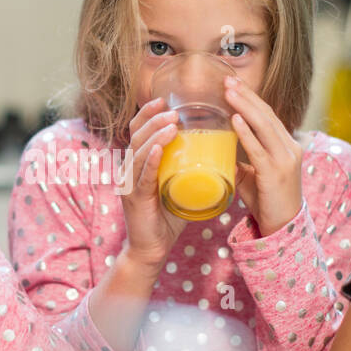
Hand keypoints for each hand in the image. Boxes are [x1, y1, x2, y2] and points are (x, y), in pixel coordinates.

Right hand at [117, 97, 187, 269]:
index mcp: (138, 164)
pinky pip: (141, 176)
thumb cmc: (166, 219)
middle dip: (153, 119)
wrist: (151, 250)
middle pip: (136, 135)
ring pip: (138, 152)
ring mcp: (129, 184)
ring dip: (155, 135)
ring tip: (171, 123)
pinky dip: (150, 160)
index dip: (148, 114)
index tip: (165, 100)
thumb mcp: (178, 187)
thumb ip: (191, 171)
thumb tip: (221, 155)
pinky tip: (159, 149)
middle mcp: (129, 170)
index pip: (138, 131)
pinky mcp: (134, 199)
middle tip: (172, 110)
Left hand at [224, 75, 302, 236]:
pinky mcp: (276, 173)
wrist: (283, 227)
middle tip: (226, 79)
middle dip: (246, 95)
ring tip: (228, 91)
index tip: (232, 84)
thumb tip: (217, 147)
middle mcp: (289, 148)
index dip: (250, 98)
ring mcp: (285, 159)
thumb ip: (240, 159)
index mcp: (286, 145)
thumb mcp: (252, 174)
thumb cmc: (267, 200)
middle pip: (266, 114)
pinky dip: (246, 132)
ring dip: (244, 106)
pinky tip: (234, 119)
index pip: (267, 115)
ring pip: (264, 125)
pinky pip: (258, 148)